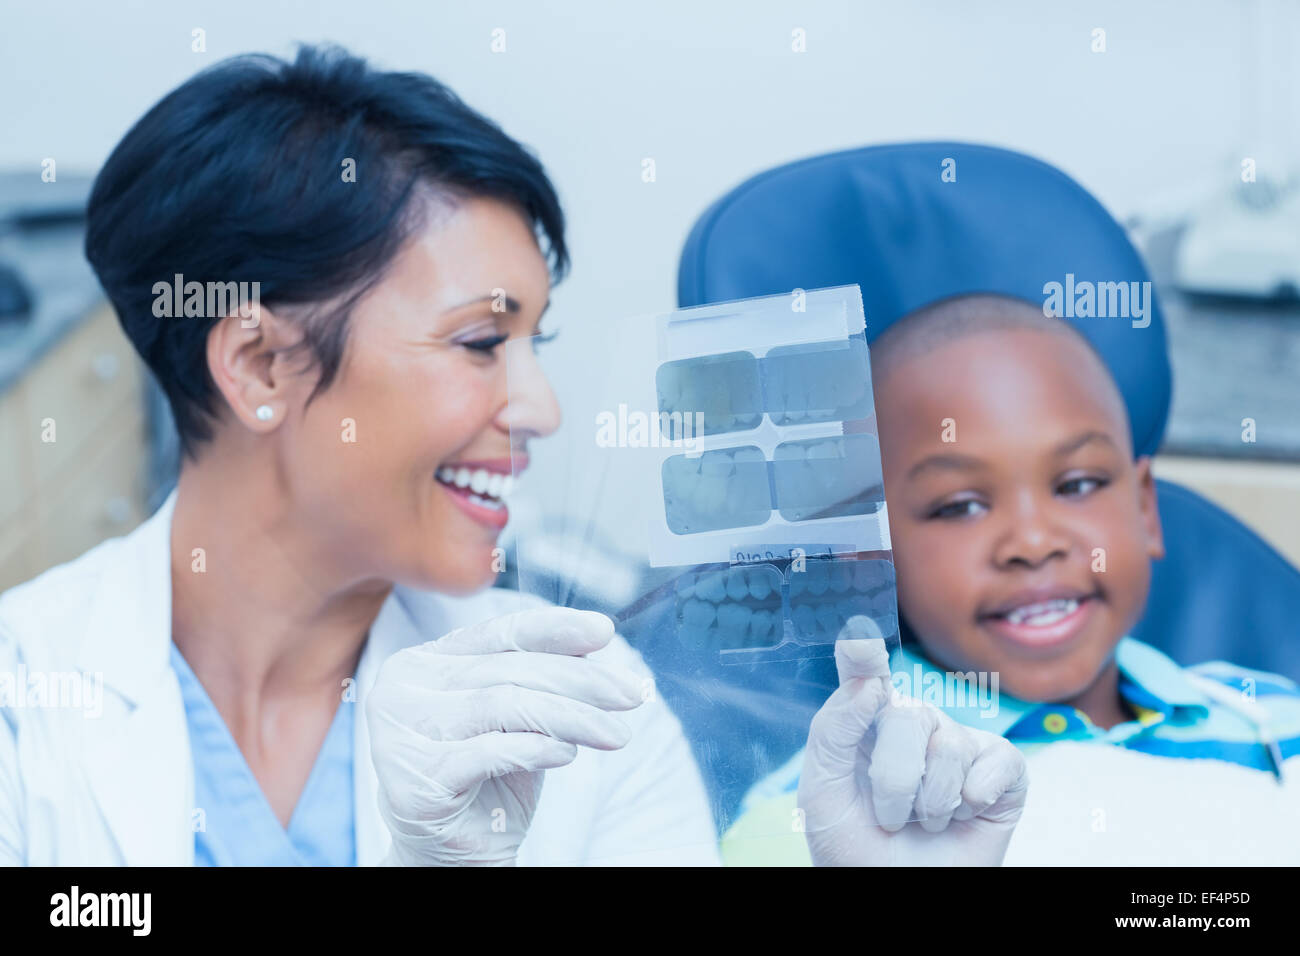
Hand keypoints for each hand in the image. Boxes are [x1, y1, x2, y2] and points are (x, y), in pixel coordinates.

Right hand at [366, 607, 643, 865]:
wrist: (451, 857)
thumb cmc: (486, 779)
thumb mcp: (517, 719)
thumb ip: (539, 677)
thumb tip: (594, 640)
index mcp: (423, 662)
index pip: (497, 632)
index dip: (554, 628)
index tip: (605, 630)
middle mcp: (402, 689)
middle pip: (508, 669)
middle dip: (580, 680)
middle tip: (631, 694)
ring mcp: (400, 734)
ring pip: (504, 704)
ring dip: (572, 717)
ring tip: (616, 734)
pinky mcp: (415, 780)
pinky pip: (490, 751)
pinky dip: (538, 748)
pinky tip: (569, 754)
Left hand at [798, 617, 1027, 865]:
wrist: (895, 894)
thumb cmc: (854, 845)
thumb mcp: (822, 792)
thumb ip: (834, 731)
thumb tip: (871, 682)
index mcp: (866, 720)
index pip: (865, 671)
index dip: (865, 651)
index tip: (857, 636)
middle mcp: (915, 721)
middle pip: (909, 716)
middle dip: (894, 781)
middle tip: (889, 817)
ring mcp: (960, 743)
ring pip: (949, 746)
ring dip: (931, 802)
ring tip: (924, 821)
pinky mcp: (1002, 771)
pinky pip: (999, 764)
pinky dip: (976, 798)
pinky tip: (965, 814)